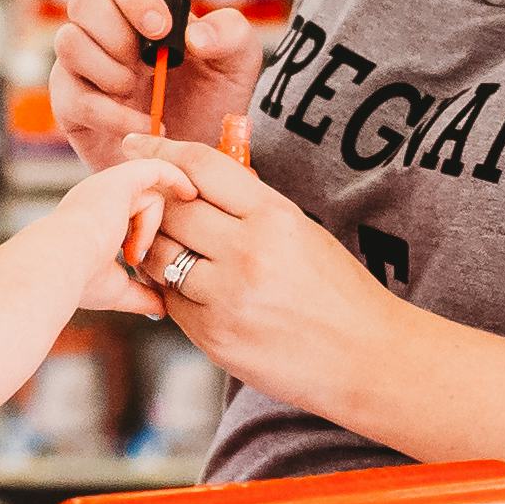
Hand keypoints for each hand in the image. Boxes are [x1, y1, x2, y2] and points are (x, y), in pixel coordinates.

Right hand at [43, 152, 192, 316]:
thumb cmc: (78, 280)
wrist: (60, 263)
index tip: (137, 266)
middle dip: (147, 233)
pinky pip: (157, 169)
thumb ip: (140, 293)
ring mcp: (109, 185)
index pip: (127, 219)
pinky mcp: (122, 179)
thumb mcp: (114, 288)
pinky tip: (190, 192)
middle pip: (141, 208)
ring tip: (130, 254)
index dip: (141, 239)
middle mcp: (97, 197)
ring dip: (148, 229)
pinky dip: (175, 178)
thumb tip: (161, 309)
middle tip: (133, 262)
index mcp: (90, 219)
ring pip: (151, 199)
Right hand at [50, 0, 261, 172]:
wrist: (193, 160)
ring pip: (67, 41)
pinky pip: (72, 96)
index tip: (162, 31)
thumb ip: (231, 34)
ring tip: (141, 95)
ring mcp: (83, 66)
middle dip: (118, 34)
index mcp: (144, 9)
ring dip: (108, 70)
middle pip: (84, 0)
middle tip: (147, 65)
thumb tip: (195, 36)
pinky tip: (143, 127)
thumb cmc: (211, 103)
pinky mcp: (71, 104)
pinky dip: (111, 114)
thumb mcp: (237, 64)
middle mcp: (106, 30)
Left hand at [132, 135, 395, 404]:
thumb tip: (197, 180)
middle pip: (171, 209)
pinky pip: (171, 304)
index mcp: (274, 216)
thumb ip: (251, 206)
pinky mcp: (215, 338)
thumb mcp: (303, 231)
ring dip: (156, 251)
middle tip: (153, 209)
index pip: (201, 166)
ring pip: (158, 258)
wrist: (368, 357)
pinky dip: (173, 294)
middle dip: (156, 206)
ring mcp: (227, 298)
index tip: (137, 146)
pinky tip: (195, 293)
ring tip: (175, 253)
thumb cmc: (338, 291)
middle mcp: (248, 252)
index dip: (160, 151)